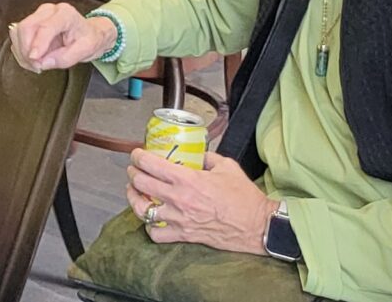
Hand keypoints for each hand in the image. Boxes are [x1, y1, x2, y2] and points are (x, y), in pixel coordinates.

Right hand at [10, 2, 116, 71]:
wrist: (89, 34)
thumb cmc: (89, 39)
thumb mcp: (86, 51)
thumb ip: (65, 58)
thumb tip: (43, 62)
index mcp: (65, 14)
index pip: (45, 27)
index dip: (37, 44)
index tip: (34, 59)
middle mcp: (49, 11)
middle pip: (27, 27)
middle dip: (26, 49)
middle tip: (36, 66)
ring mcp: (37, 15)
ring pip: (17, 31)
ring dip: (21, 51)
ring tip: (35, 64)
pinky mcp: (31, 22)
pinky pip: (17, 36)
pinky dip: (20, 50)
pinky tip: (32, 59)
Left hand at [130, 150, 271, 253]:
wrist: (258, 226)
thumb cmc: (244, 197)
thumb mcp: (226, 166)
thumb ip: (207, 157)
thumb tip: (195, 154)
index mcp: (188, 179)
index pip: (151, 164)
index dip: (138, 156)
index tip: (136, 154)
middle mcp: (179, 199)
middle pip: (141, 184)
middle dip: (133, 173)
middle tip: (134, 170)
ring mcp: (179, 219)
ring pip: (142, 210)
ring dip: (134, 199)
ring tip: (134, 192)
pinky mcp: (184, 236)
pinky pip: (156, 234)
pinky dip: (149, 227)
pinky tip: (151, 219)